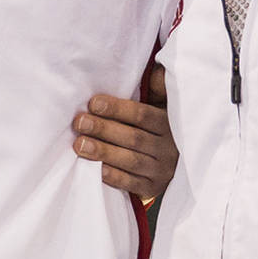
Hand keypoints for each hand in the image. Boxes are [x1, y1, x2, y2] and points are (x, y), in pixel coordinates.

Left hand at [72, 66, 176, 201]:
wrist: (178, 169)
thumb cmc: (161, 131)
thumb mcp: (164, 110)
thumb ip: (159, 92)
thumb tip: (158, 69)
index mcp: (169, 124)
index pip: (142, 115)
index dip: (117, 109)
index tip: (93, 103)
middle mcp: (168, 148)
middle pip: (133, 138)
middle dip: (104, 129)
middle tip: (79, 122)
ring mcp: (161, 171)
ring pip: (130, 161)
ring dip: (103, 152)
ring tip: (79, 145)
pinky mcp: (152, 189)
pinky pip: (130, 183)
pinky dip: (112, 176)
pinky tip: (94, 169)